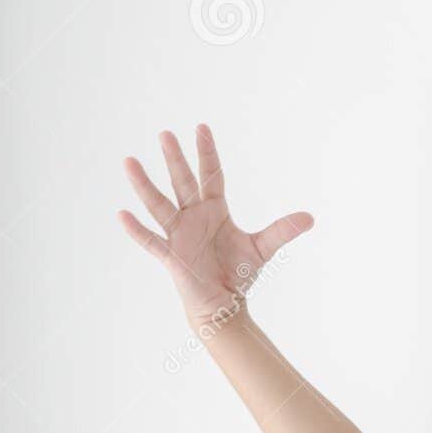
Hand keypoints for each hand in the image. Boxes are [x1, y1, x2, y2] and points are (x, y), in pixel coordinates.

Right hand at [119, 125, 313, 326]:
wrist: (223, 305)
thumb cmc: (239, 275)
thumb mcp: (262, 249)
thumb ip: (281, 231)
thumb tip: (310, 218)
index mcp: (214, 210)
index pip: (210, 175)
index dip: (207, 153)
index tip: (201, 127)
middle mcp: (193, 217)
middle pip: (182, 183)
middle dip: (175, 159)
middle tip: (165, 134)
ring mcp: (179, 235)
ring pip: (160, 205)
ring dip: (145, 185)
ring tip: (129, 161)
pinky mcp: (171, 256)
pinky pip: (151, 241)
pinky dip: (136, 229)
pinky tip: (122, 214)